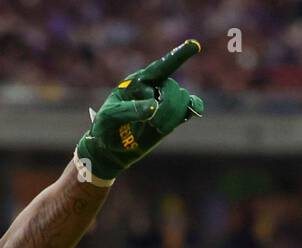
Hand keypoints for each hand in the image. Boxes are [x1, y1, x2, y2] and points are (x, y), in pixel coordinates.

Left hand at [75, 39, 204, 181]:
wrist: (110, 147)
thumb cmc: (106, 127)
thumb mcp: (110, 117)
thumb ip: (130, 110)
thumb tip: (154, 106)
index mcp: (138, 81)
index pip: (160, 66)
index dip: (178, 56)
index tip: (195, 45)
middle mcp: (155, 86)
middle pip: (171, 88)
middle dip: (166, 107)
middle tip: (153, 124)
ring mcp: (165, 100)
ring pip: (182, 98)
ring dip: (172, 115)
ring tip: (156, 127)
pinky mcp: (173, 115)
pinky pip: (191, 106)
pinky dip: (194, 108)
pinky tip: (192, 112)